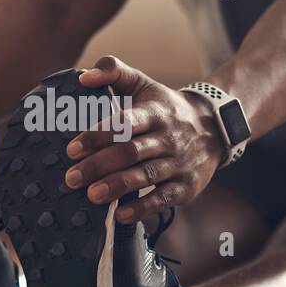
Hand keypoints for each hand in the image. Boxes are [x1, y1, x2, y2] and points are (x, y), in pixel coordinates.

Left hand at [63, 56, 224, 224]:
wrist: (215, 127)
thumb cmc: (165, 107)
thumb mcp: (144, 83)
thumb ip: (113, 71)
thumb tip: (82, 78)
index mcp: (154, 112)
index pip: (125, 123)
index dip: (98, 135)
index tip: (72, 148)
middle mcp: (167, 137)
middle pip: (130, 152)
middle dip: (99, 166)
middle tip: (71, 177)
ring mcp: (178, 163)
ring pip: (145, 176)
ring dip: (117, 186)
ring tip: (91, 195)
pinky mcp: (186, 187)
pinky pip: (164, 199)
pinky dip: (143, 208)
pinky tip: (121, 215)